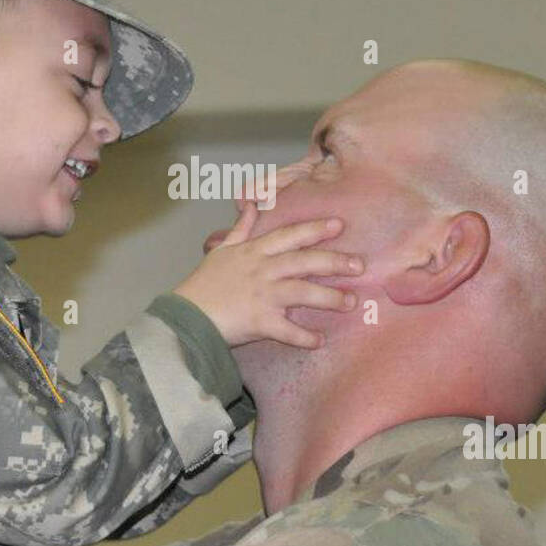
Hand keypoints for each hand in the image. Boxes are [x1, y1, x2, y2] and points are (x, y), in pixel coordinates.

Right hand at [174, 203, 363, 347]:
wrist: (185, 315)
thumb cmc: (203, 284)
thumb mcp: (221, 250)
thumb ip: (241, 229)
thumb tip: (249, 204)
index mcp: (253, 252)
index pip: (289, 236)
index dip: (314, 229)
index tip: (339, 225)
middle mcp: (262, 271)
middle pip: (303, 261)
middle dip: (334, 262)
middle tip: (359, 265)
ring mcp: (262, 296)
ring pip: (302, 292)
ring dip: (329, 298)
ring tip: (350, 302)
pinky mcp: (259, 322)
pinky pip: (287, 331)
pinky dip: (304, 337)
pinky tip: (320, 341)